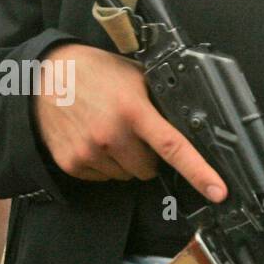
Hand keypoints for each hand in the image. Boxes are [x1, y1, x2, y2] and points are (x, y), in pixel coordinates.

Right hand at [34, 43, 226, 200]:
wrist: (45, 76)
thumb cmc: (93, 72)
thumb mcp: (133, 76)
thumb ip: (158, 99)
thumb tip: (186, 121)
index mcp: (133, 110)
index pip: (173, 146)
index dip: (199, 172)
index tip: (218, 190)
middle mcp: (111, 135)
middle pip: (148, 169)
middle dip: (147, 155)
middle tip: (131, 131)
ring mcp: (89, 152)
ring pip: (125, 175)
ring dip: (123, 160)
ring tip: (106, 129)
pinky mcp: (72, 164)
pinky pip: (102, 177)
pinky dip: (102, 163)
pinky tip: (91, 138)